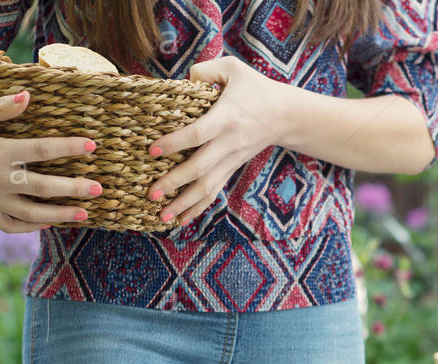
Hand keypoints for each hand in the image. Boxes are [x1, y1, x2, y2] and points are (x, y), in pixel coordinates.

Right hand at [0, 90, 101, 233]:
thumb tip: (29, 97)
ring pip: (32, 213)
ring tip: (85, 214)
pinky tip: (50, 222)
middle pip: (44, 187)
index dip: (68, 148)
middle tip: (99, 189)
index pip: (41, 151)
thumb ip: (0, 107)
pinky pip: (12, 226)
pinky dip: (32, 226)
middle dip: (74, 189)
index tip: (92, 146)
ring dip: (61, 214)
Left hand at [147, 57, 290, 226]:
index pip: (198, 134)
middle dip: (174, 182)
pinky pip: (214, 191)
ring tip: (162, 217)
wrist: (285, 115)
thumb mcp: (232, 68)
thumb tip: (181, 82)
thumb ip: (204, 71)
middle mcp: (229, 143)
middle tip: (152, 193)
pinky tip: (181, 220)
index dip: (175, 143)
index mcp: (227, 118)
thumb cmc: (255, 88)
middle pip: (200, 168)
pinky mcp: (232, 168)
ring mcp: (231, 160)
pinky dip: (198, 208)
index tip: (152, 149)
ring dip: (184, 204)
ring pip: (207, 187)